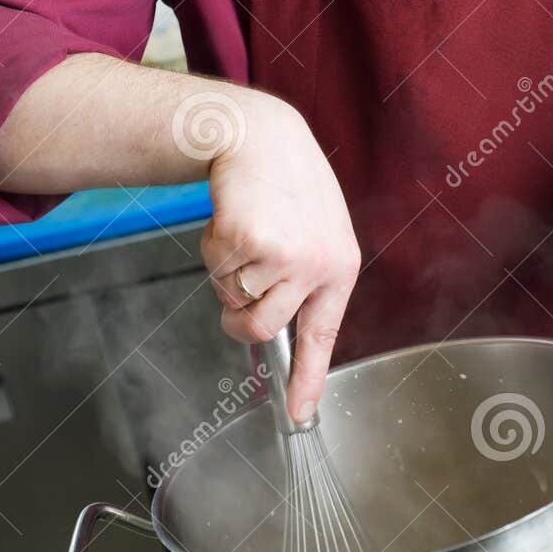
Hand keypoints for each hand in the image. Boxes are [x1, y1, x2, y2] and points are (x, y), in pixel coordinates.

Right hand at [199, 88, 361, 423]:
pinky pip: (216, 271)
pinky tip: (232, 218)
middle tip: (239, 281)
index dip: (308, 379)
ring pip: (234, 300)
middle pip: (263, 328)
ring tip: (244, 233)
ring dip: (226, 274)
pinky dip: (213, 249)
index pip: (323, 336)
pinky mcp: (249, 240)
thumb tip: (279, 332)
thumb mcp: (313, 231)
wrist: (262, 137)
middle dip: (239, 316)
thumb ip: (304, 278)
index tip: (298, 414)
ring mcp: (284, 254)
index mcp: (339, 267)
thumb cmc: (286, 185)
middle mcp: (317, 265)